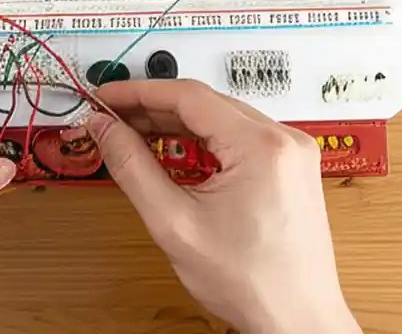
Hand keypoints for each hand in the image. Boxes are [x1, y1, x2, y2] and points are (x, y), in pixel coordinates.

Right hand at [87, 80, 360, 333]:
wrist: (297, 319)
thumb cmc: (250, 281)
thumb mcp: (174, 223)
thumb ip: (132, 167)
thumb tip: (104, 129)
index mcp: (261, 146)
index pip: (188, 96)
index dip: (138, 92)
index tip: (104, 96)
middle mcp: (284, 139)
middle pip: (205, 102)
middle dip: (153, 108)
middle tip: (110, 118)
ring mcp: (292, 152)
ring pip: (221, 117)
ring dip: (176, 123)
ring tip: (133, 133)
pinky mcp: (291, 167)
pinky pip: (239, 136)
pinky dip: (202, 139)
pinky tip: (172, 150)